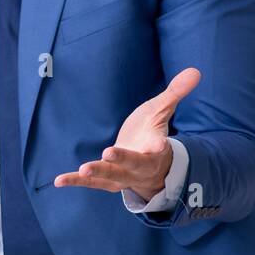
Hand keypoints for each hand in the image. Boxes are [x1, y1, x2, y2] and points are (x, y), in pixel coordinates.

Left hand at [53, 67, 200, 199]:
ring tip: (83, 169)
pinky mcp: (106, 179)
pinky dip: (76, 181)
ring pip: (111, 176)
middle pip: (132, 164)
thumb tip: (196, 71)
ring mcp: (123, 175)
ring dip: (98, 173)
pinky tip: (58, 181)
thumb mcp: (162, 111)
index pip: (159, 148)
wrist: (146, 164)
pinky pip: (91, 183)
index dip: (158, 146)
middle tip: (109, 152)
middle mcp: (140, 166)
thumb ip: (175, 93)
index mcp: (155, 149)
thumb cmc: (151, 133)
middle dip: (122, 160)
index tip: (160, 145)